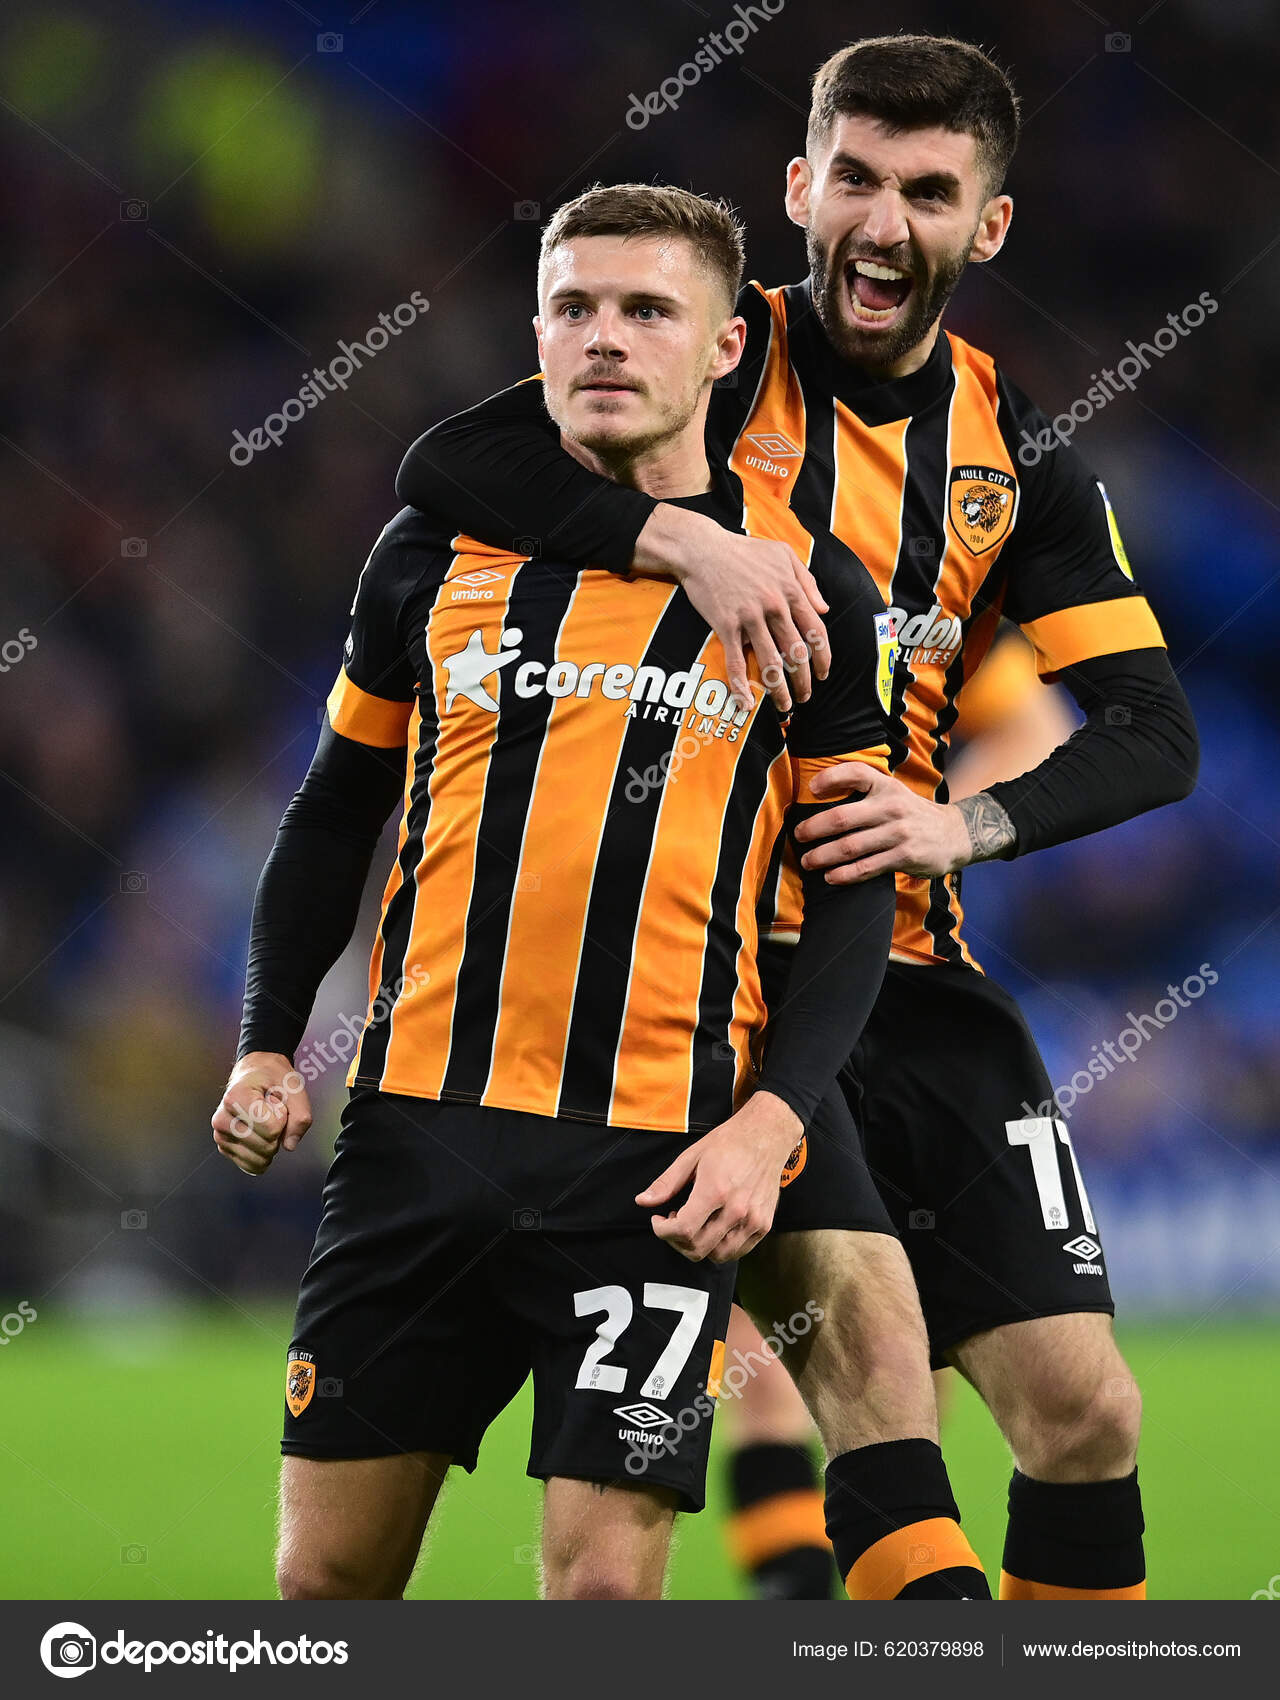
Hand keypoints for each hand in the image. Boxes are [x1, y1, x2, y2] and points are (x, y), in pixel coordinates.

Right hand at [211, 1052, 312, 1176]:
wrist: (255, 1072)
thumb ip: (301, 1116)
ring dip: (271, 1143)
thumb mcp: (294, 1088)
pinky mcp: (225, 1148)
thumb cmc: (272, 1077)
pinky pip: (252, 1166)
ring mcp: (221, 1136)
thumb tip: (290, 1145)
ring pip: (260, 1160)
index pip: (272, 1128)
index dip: (283, 1116)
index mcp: (235, 1098)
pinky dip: (263, 1155)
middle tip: (270, 1110)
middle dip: (278, 1131)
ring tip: (263, 1120)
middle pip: (266, 1146)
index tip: (274, 1100)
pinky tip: (258, 1133)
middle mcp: (222, 1119)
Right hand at [633, 504, 828, 712]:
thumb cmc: (744, 550)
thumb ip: (807, 580)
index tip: (823, 674)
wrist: (702, 548)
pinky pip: (736, 661)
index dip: (823, 657)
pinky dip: (741, 685)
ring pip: (771, 662)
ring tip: (784, 706)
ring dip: (780, 690)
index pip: (816, 631)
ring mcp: (750, 617)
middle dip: (804, 681)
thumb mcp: (784, 554)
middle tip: (804, 697)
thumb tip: (824, 608)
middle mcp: (774, 606)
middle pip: (797, 653)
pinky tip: (745, 703)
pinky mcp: (726, 625)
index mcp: (790, 591)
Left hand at [635, 1092, 801, 1263]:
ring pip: (718, 1255)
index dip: (663, 1231)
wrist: (765, 1136)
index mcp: (715, 1190)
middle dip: (677, 1241)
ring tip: (696, 1224)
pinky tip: (714, 1227)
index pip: (683, 1230)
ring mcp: (753, 1219)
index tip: (659, 1221)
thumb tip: (643, 1201)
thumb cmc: (729, 1143)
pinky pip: (738, 1251)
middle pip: (698, 1248)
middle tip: (675, 1221)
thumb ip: (666, 1183)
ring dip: (699, 1246)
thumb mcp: (691, 1157)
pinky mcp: (764, 1225)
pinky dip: (720, 1247)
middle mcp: (736, 1209)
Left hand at [794, 762, 972, 882]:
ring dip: (823, 856)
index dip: (830, 778)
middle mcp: (891, 807)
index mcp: (886, 786)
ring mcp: (898, 833)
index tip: (812, 790)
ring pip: (850, 847)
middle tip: (798, 836)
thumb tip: (820, 796)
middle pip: (842, 817)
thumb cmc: (912, 813)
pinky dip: (845, 875)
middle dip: (813, 828)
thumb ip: (865, 792)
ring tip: (807, 861)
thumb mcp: (893, 793)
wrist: (954, 834)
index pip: (855, 773)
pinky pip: (866, 868)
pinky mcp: (904, 857)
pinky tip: (830, 877)